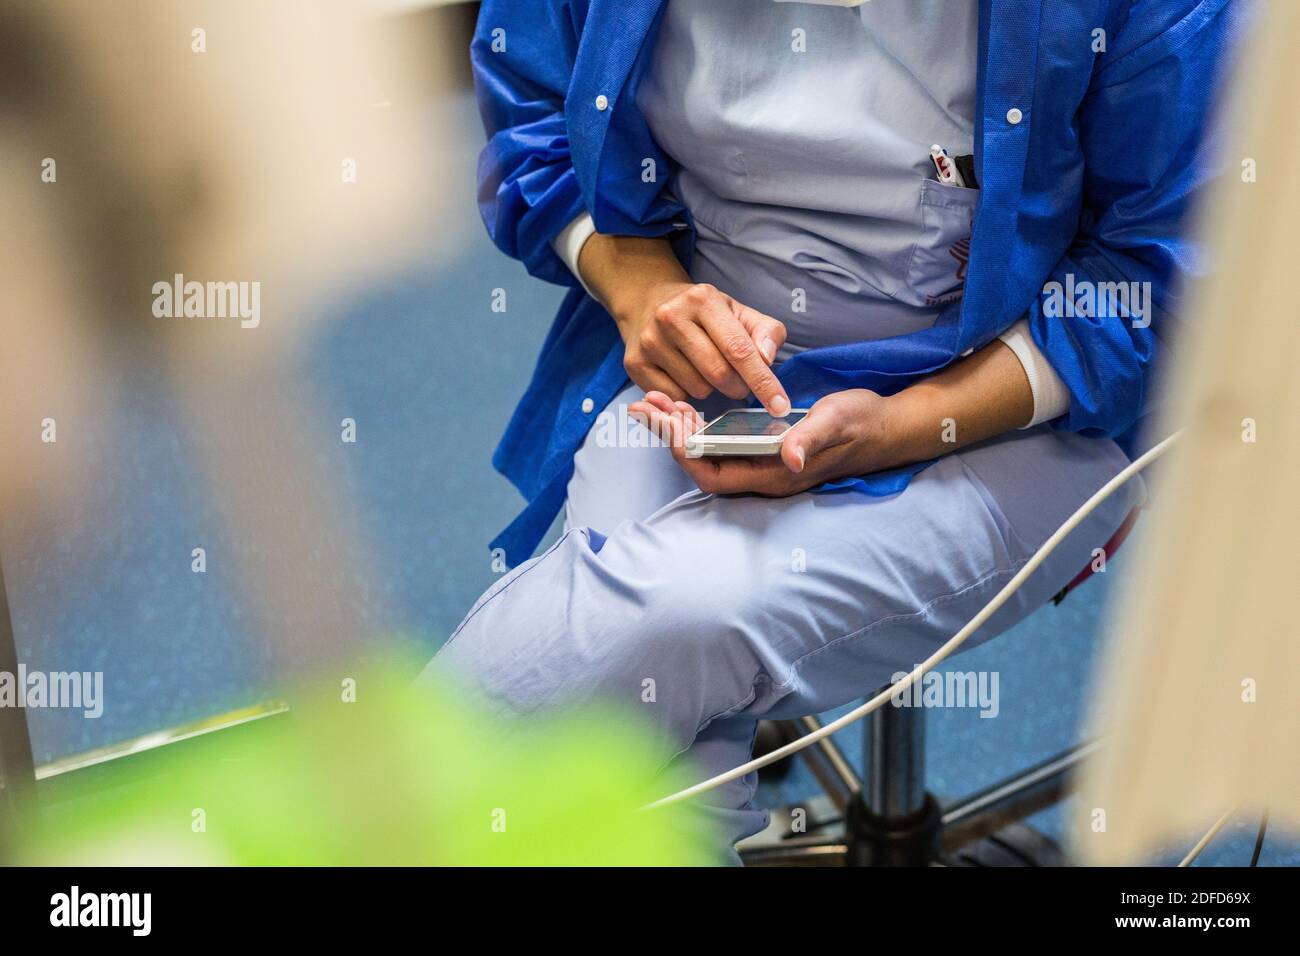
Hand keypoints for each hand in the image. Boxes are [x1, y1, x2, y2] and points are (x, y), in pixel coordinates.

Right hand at [615, 281, 790, 416]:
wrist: (648, 300)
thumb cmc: (702, 312)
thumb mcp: (737, 311)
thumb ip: (765, 331)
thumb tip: (767, 359)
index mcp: (703, 299)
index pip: (739, 349)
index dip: (763, 381)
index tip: (780, 407)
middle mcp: (671, 317)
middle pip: (719, 375)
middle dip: (738, 387)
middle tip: (739, 382)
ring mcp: (650, 341)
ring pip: (698, 390)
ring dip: (711, 389)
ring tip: (703, 368)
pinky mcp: (634, 363)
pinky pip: (674, 398)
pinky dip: (686, 394)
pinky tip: (683, 374)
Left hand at [628, 389, 896, 496]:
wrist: (883, 427)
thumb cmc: (860, 423)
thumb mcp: (836, 423)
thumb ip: (811, 439)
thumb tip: (789, 455)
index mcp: (773, 475)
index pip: (712, 473)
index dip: (683, 450)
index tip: (665, 418)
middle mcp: (761, 476)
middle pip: (700, 465)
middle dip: (670, 436)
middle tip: (647, 403)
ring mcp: (762, 464)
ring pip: (707, 455)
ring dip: (679, 430)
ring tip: (658, 400)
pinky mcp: (764, 450)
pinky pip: (720, 444)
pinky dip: (698, 426)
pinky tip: (687, 405)